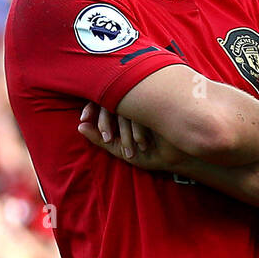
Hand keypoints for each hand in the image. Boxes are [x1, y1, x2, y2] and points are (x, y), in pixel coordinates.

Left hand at [77, 102, 191, 173]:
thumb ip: (99, 140)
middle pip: (111, 99)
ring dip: (126, 131)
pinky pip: (143, 111)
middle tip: (108, 138)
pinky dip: (139, 129)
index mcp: (124, 109)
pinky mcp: (162, 105)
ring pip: (127, 105)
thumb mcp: (121, 150)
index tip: (83, 119)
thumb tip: (79, 127)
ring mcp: (149, 102)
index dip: (90, 107)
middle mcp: (136, 102)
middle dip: (104, 119)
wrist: (179, 158)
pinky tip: (143, 143)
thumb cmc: (152, 154)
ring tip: (129, 149)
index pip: (102, 100)